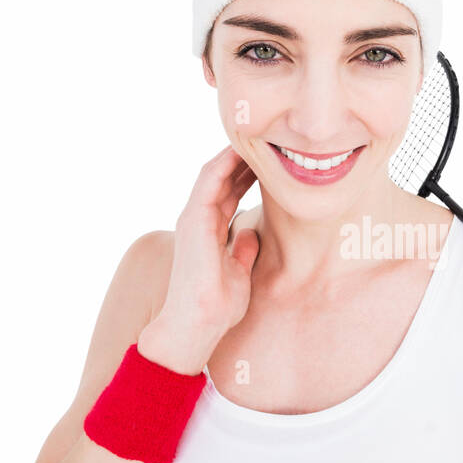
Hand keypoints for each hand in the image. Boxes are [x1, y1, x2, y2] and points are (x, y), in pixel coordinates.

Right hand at [138, 145, 259, 372]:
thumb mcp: (239, 273)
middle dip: (244, 160)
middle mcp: (199, 221)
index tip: (269, 162)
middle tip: (267, 142)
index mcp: (210, 232)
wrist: (198, 324)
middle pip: (223, 180)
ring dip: (234, 155)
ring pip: (214, 174)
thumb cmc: (217, 307)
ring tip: (256, 137)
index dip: (247, 176)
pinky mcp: (193, 220)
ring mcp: (194, 218)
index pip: (230, 194)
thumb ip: (244, 251)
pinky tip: (240, 150)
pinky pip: (208, 181)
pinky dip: (223, 163)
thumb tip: (253, 234)